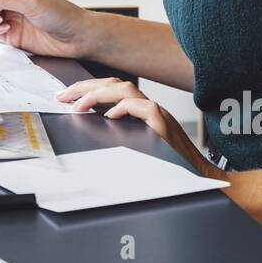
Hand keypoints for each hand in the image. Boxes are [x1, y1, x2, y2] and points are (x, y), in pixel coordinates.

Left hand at [56, 77, 225, 178]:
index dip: (87, 89)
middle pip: (114, 84)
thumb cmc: (167, 168)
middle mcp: (148, 109)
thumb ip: (117, 135)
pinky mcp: (165, 125)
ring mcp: (158, 114)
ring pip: (126, 89)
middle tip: (63, 96)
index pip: (111, 89)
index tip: (66, 97)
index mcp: (139, 112)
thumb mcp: (135, 148)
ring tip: (78, 105)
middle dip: (85, 87)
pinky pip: (145, 107)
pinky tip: (109, 116)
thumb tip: (88, 130)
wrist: (198, 179)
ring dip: (98, 94)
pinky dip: (124, 108)